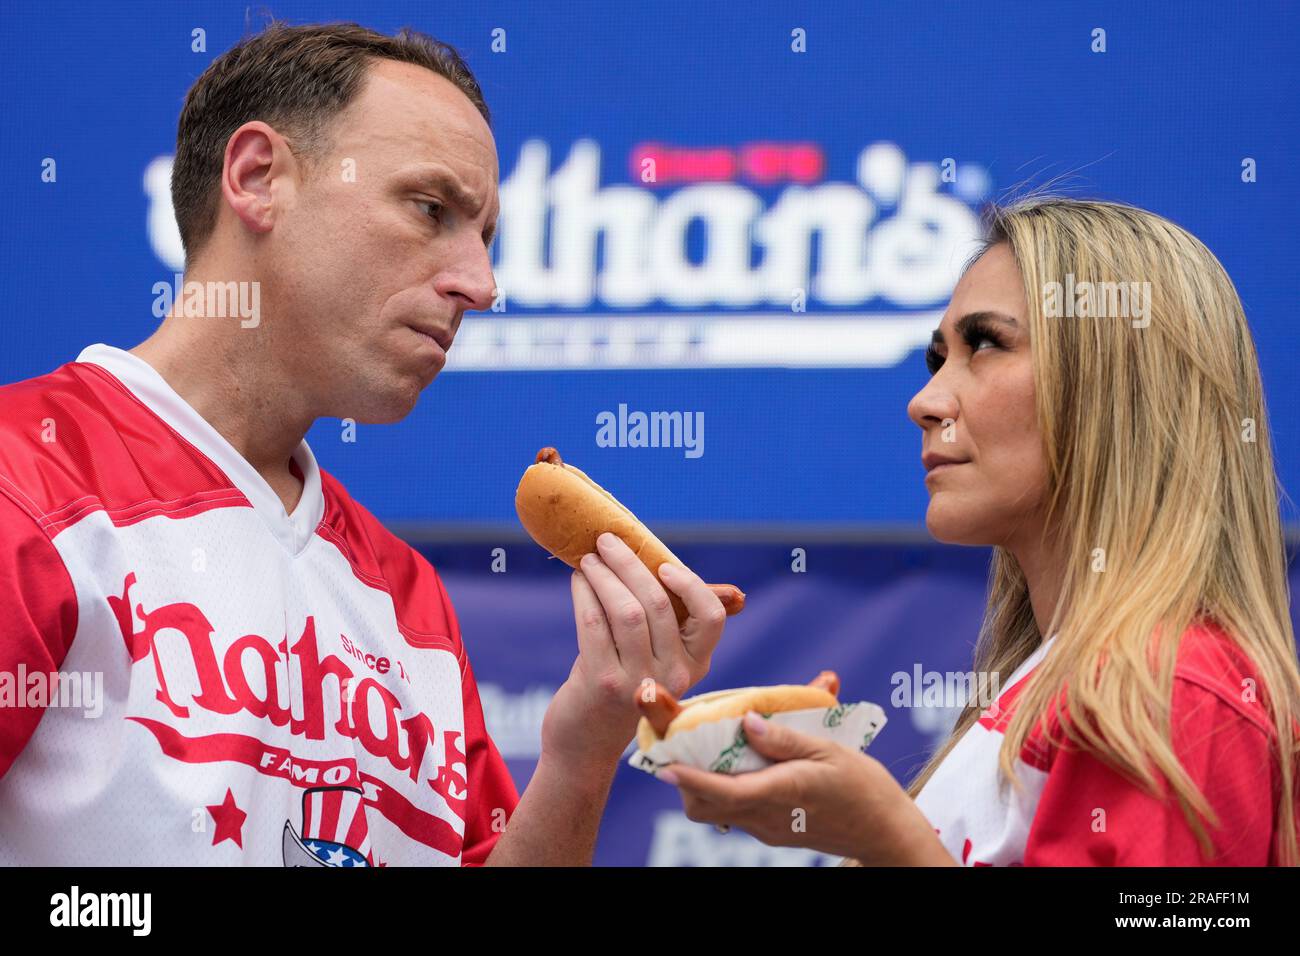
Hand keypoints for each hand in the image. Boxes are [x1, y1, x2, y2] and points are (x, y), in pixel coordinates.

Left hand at [540, 532, 726, 773]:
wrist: (587, 742)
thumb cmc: (622, 683)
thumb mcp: (653, 657)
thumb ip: (665, 619)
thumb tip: (665, 563)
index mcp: (696, 663)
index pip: (711, 617)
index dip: (689, 584)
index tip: (661, 565)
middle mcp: (675, 675)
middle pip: (658, 603)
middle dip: (628, 564)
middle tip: (606, 542)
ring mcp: (639, 681)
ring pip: (625, 610)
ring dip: (603, 576)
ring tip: (588, 560)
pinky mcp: (604, 683)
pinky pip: (594, 623)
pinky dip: (584, 594)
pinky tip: (578, 581)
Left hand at [657, 712, 955, 864]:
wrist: (885, 833)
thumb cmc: (864, 788)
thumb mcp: (830, 751)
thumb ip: (785, 738)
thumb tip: (747, 722)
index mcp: (781, 793)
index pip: (723, 791)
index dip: (690, 779)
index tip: (664, 764)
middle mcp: (766, 817)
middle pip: (705, 807)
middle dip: (685, 779)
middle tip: (683, 744)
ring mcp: (767, 828)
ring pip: (716, 812)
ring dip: (703, 784)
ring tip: (707, 749)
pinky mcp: (772, 832)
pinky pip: (736, 812)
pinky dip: (725, 789)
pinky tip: (740, 764)